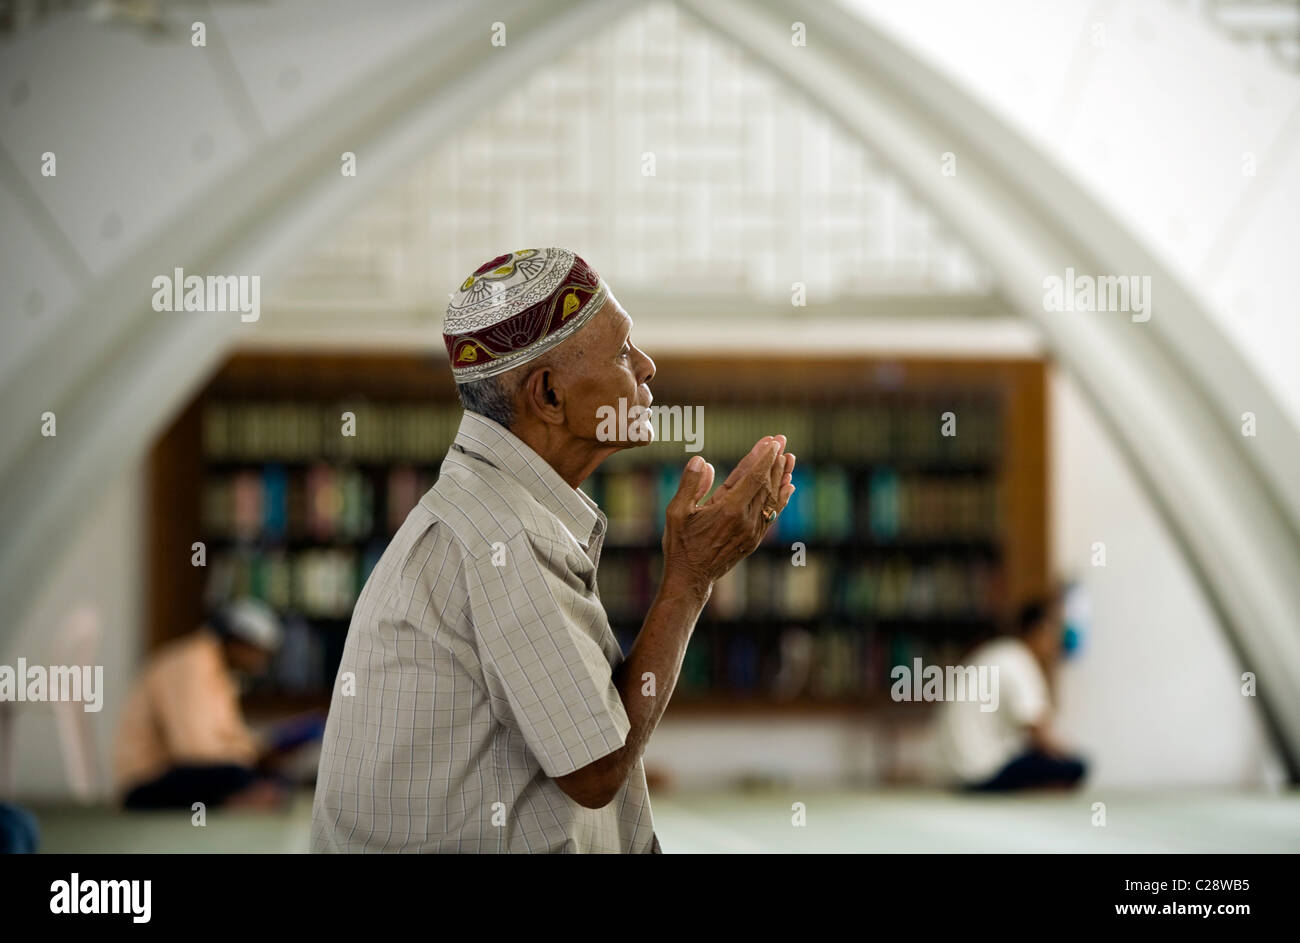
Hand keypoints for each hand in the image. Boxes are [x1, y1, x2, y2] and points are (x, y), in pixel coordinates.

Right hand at [661, 435, 795, 594]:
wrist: (691, 578)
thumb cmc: (681, 543)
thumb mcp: (676, 512)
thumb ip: (689, 484)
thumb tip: (701, 460)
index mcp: (729, 509)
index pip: (753, 477)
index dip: (763, 457)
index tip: (772, 441)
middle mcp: (746, 519)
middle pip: (766, 484)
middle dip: (774, 460)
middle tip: (781, 440)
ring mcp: (753, 531)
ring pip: (772, 498)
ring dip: (781, 476)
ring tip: (790, 458)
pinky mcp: (755, 539)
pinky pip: (772, 514)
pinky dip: (781, 498)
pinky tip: (788, 486)